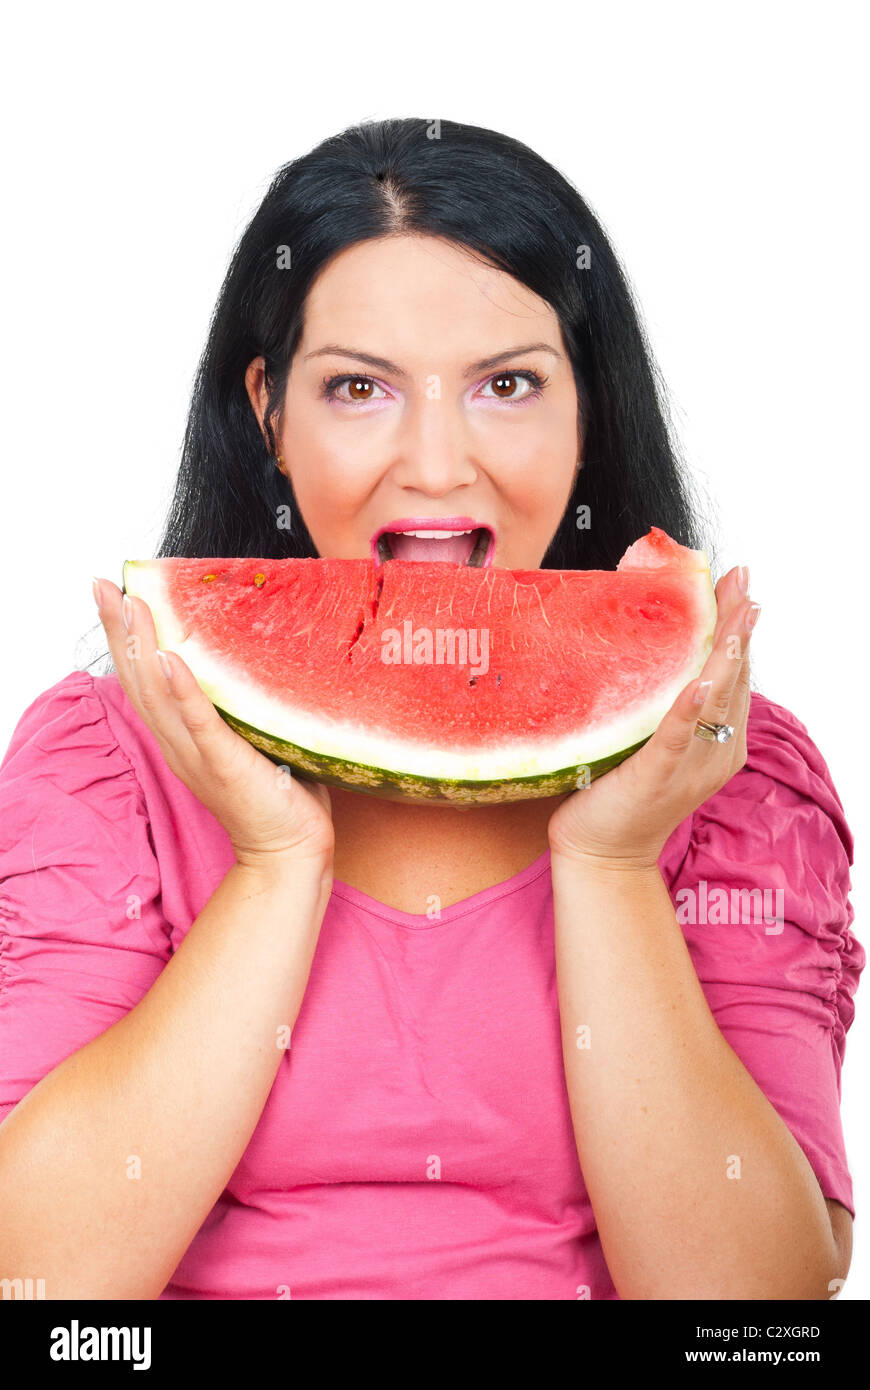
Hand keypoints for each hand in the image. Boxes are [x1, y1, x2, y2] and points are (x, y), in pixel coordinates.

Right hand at [93, 578, 334, 868]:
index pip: (144, 679)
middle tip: (105, 585)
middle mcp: (179, 743)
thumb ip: (240, 701)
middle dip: (119, 629)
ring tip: (132, 606)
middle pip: (137, 679)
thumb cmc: (278, 793)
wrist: (291, 850)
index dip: (125, 637)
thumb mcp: (250, 735)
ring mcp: (199, 755)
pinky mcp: (226, 765)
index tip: (115, 593)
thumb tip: (251, 651)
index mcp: (181, 736)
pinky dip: (183, 691)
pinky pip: (199, 723)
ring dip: (143, 647)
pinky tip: (169, 659)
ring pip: (158, 695)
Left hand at [547, 565, 758, 870]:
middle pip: (733, 679)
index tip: (740, 587)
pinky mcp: (657, 775)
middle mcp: (714, 750)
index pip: (733, 675)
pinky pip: (676, 737)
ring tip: (735, 616)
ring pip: (715, 701)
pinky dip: (688, 709)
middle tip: (743, 581)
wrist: (602, 852)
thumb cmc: (618, 792)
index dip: (738, 630)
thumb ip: (660, 704)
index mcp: (717, 740)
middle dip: (738, 627)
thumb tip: (650, 651)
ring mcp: (690, 764)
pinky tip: (697, 682)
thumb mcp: (648, 739)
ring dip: (725, 656)